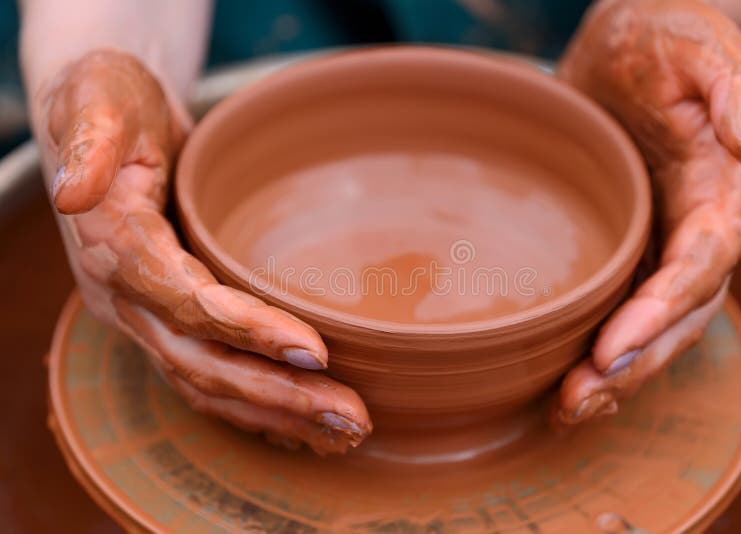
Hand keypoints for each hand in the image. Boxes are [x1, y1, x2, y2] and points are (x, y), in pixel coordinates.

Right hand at [37, 50, 371, 452]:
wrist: (105, 122)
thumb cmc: (114, 101)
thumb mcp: (101, 98)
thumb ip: (90, 138)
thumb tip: (74, 190)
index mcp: (115, 247)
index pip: (186, 302)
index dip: (247, 330)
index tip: (315, 350)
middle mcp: (125, 298)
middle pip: (203, 363)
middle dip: (277, 395)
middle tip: (351, 417)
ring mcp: (142, 318)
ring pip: (207, 384)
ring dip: (275, 414)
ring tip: (344, 433)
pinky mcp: (164, 323)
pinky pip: (207, 379)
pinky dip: (255, 408)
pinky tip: (301, 426)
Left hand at [554, 0, 740, 423]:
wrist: (622, 42)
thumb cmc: (663, 35)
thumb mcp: (700, 46)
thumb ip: (735, 94)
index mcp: (723, 192)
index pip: (701, 266)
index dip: (662, 311)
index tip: (613, 346)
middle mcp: (698, 230)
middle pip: (679, 316)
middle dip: (636, 361)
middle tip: (583, 396)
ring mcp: (662, 243)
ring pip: (651, 327)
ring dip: (615, 372)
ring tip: (569, 408)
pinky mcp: (627, 247)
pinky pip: (620, 309)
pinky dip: (597, 349)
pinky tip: (564, 380)